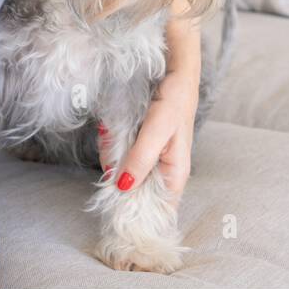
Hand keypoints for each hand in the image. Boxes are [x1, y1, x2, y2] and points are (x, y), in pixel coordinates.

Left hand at [100, 68, 199, 201]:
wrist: (176, 73)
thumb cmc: (175, 102)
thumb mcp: (156, 131)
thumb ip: (140, 159)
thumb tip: (123, 188)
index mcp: (174, 176)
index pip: (157, 211)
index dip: (136, 215)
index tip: (113, 207)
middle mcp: (162, 173)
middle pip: (134, 193)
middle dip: (116, 176)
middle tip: (112, 151)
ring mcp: (150, 160)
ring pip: (123, 173)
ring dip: (112, 157)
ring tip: (112, 134)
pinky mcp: (141, 148)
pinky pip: (121, 155)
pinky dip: (112, 145)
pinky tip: (112, 130)